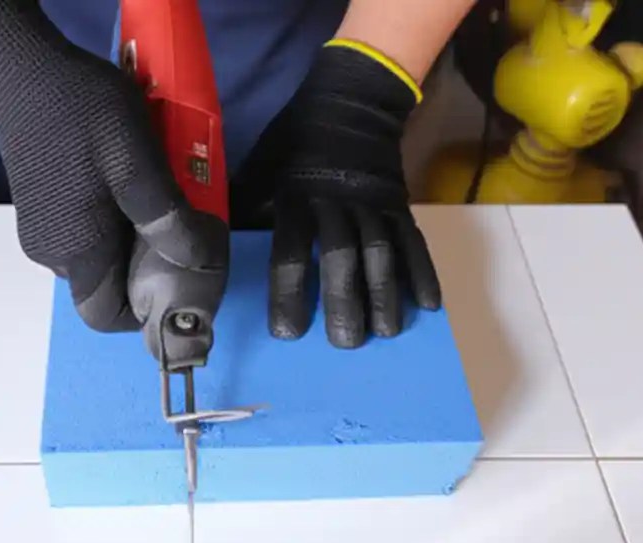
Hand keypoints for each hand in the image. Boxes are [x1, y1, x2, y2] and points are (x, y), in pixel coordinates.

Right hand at [0, 0, 226, 361]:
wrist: (22, 66)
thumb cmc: (79, 110)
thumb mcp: (136, 160)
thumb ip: (165, 218)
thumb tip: (196, 261)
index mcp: (75, 250)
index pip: (107, 316)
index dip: (144, 309)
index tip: (178, 276)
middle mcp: (52, 251)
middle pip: (108, 284)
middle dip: (146, 264)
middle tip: (179, 227)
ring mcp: (42, 229)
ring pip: (99, 255)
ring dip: (132, 236)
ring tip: (158, 196)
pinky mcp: (41, 205)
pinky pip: (85, 230)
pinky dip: (113, 218)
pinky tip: (129, 181)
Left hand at [234, 42, 440, 348]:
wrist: (349, 101)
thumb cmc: (293, 143)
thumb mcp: (260, 168)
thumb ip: (247, 209)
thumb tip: (214, 251)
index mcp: (294, 196)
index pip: (289, 249)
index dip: (289, 289)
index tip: (288, 331)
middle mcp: (335, 203)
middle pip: (342, 255)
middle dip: (344, 300)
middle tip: (345, 341)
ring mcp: (373, 203)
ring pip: (381, 251)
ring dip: (386, 294)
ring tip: (386, 332)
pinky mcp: (400, 204)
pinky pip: (414, 240)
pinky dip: (423, 271)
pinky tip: (429, 304)